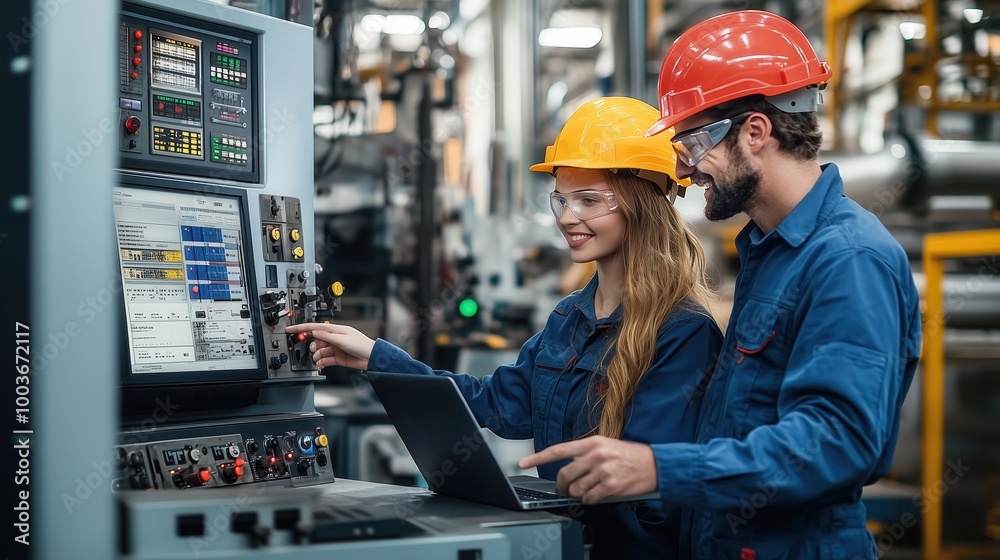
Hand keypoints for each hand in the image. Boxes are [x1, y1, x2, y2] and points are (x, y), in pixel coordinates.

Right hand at [285, 323, 374, 369]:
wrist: (371, 358)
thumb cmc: (361, 345)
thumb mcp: (342, 339)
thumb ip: (327, 336)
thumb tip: (314, 332)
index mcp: (335, 330)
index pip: (314, 327)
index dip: (301, 328)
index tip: (291, 329)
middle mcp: (334, 339)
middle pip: (316, 340)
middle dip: (312, 345)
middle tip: (313, 349)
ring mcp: (335, 348)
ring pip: (319, 351)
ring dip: (317, 355)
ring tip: (318, 359)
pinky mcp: (337, 358)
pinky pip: (324, 359)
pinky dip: (321, 362)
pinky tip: (320, 364)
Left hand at [518, 436, 657, 503]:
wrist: (654, 465)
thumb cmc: (629, 455)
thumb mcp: (605, 445)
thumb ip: (584, 454)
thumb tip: (566, 468)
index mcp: (591, 443)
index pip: (558, 450)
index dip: (537, 458)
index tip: (523, 463)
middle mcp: (595, 455)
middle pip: (564, 475)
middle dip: (562, 485)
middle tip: (566, 488)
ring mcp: (603, 470)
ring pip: (575, 489)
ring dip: (577, 493)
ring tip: (588, 489)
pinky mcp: (610, 485)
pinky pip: (589, 498)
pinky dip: (589, 499)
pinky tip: (596, 494)